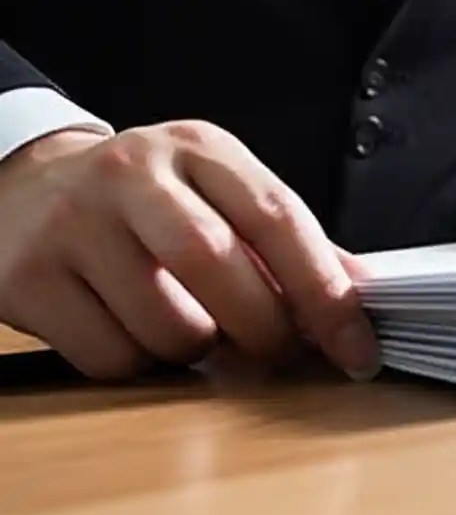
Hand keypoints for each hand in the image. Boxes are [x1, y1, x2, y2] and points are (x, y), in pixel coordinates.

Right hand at [0, 122, 379, 379]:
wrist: (25, 186)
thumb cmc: (148, 203)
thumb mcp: (220, 196)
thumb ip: (290, 244)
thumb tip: (362, 293)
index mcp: (200, 149)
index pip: (279, 218)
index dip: (327, 292)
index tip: (358, 348)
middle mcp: (135, 174)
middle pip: (219, 266)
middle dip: (264, 329)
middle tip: (275, 352)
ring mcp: (75, 223)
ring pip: (168, 324)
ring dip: (198, 351)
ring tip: (189, 328)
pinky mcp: (29, 277)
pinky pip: (112, 357)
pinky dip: (139, 365)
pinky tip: (130, 329)